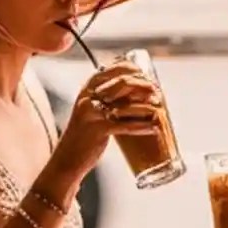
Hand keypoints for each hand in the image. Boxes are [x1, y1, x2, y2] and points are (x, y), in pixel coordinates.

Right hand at [53, 61, 161, 176]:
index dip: (133, 69)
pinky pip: (125, 125)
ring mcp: (92, 113)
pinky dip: (142, 126)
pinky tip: (153, 128)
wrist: (67, 158)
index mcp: (88, 88)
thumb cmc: (87, 133)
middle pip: (122, 83)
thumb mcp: (94, 108)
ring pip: (126, 105)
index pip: (113, 69)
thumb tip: (142, 88)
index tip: (148, 75)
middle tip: (157, 92)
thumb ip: (111, 96)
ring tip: (159, 110)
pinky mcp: (97, 130)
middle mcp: (88, 96)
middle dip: (143, 85)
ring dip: (147, 107)